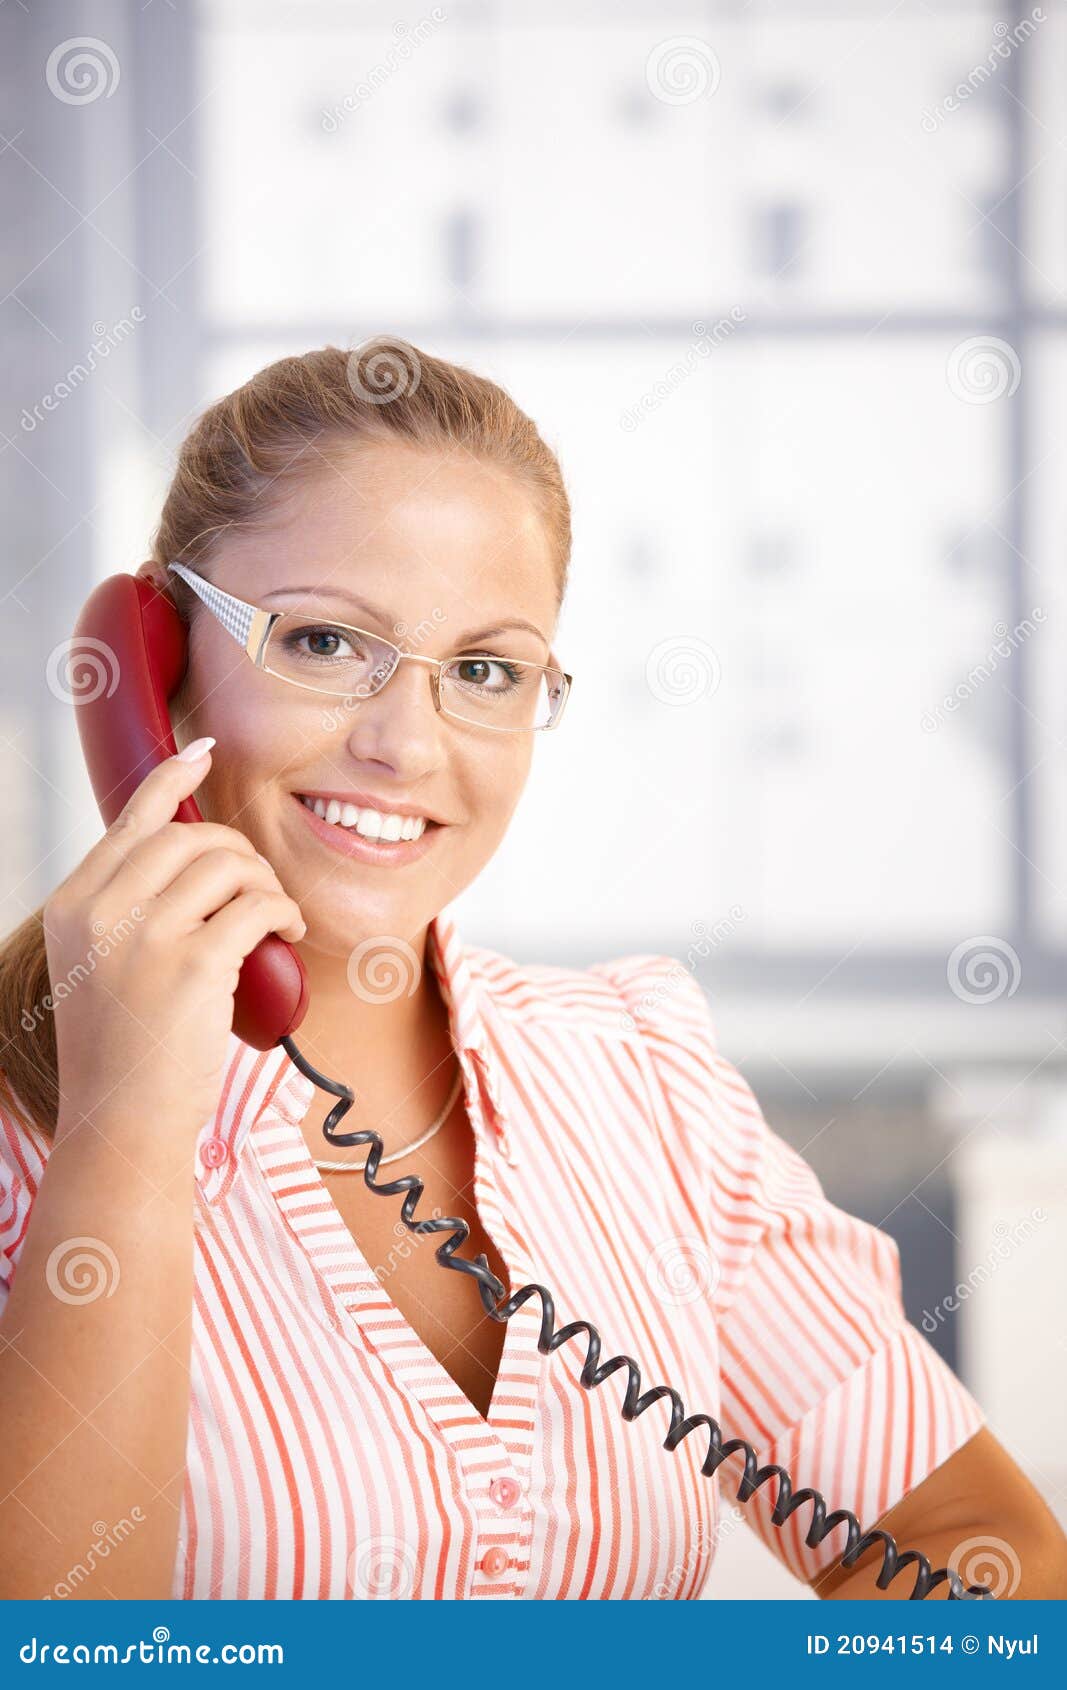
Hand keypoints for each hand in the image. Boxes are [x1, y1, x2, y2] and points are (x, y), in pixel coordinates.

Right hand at [42, 739, 305, 1146]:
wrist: (121, 1126)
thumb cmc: (121, 1053)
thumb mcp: (98, 966)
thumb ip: (124, 910)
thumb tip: (186, 858)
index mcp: (74, 906)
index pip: (131, 818)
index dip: (175, 779)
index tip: (204, 754)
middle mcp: (100, 912)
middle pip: (190, 837)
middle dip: (240, 852)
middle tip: (258, 887)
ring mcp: (143, 938)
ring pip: (228, 865)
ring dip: (266, 884)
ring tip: (274, 916)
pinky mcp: (192, 967)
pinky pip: (257, 907)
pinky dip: (283, 912)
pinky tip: (287, 932)